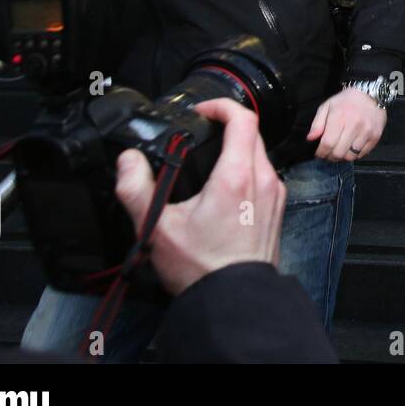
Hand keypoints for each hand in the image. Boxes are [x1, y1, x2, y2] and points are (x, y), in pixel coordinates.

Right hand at [114, 98, 283, 295]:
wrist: (233, 299)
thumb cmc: (201, 268)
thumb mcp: (156, 228)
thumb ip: (136, 189)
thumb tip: (127, 161)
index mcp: (237, 176)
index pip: (242, 118)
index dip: (221, 106)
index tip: (202, 111)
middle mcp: (263, 180)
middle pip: (252, 132)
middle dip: (227, 124)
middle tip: (202, 130)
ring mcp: (274, 194)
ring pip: (260, 152)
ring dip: (238, 146)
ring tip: (209, 157)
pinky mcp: (277, 208)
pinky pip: (264, 174)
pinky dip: (246, 168)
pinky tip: (224, 185)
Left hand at [306, 86, 386, 161]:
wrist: (372, 94)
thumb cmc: (347, 100)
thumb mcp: (328, 106)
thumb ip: (317, 123)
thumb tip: (310, 139)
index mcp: (339, 116)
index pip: (327, 143)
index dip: (321, 152)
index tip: (319, 153)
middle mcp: (354, 125)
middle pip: (339, 152)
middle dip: (330, 157)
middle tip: (328, 154)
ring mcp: (366, 132)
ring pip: (351, 156)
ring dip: (342, 157)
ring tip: (340, 151)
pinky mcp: (375, 136)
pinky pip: (362, 154)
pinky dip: (354, 154)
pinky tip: (351, 148)